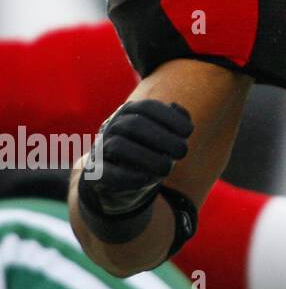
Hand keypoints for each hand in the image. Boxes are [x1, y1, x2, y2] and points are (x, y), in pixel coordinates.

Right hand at [78, 100, 192, 234]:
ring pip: (118, 146)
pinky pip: (106, 172)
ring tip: (167, 168)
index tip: (189, 132)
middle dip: (163, 138)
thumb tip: (176, 107)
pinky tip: (146, 179)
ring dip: (148, 159)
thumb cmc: (151, 151)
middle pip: (134, 125)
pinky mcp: (94, 172)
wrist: (121, 181)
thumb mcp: (167, 134)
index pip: (148, 107)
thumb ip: (177, 119)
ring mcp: (100, 148)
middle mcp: (112, 126)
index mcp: (130, 112)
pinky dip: (128, 177)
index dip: (171, 118)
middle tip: (182, 152)